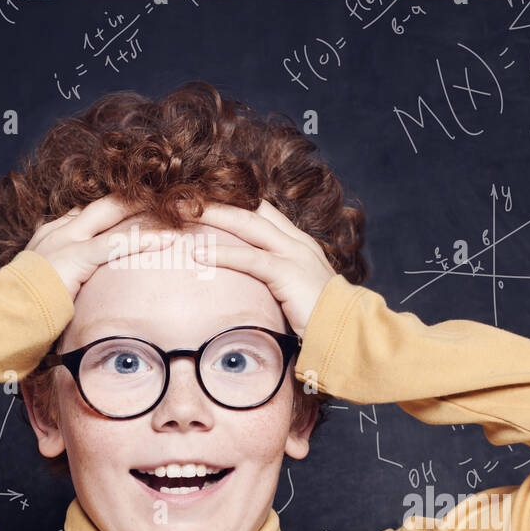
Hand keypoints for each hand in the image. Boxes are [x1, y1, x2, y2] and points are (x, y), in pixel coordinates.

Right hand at [21, 194, 159, 302]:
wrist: (8, 311)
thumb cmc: (22, 306)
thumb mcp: (40, 286)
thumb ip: (59, 280)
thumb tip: (72, 291)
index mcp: (47, 237)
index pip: (83, 214)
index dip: (108, 210)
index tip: (128, 207)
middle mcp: (58, 232)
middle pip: (100, 205)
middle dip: (128, 198)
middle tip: (155, 192)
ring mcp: (67, 241)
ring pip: (111, 216)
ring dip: (143, 210)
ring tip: (172, 207)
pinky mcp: (77, 256)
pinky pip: (117, 244)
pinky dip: (144, 241)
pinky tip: (167, 240)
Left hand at [194, 200, 337, 336]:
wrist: (349, 332)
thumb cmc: (319, 320)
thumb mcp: (294, 293)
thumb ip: (274, 282)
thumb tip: (246, 287)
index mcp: (298, 243)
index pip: (262, 211)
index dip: (233, 202)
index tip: (204, 198)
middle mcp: (296, 242)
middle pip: (250, 210)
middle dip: (216, 201)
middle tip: (183, 197)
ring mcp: (294, 254)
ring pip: (247, 225)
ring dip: (212, 217)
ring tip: (180, 214)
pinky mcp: (288, 273)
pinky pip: (250, 259)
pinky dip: (222, 254)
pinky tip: (197, 254)